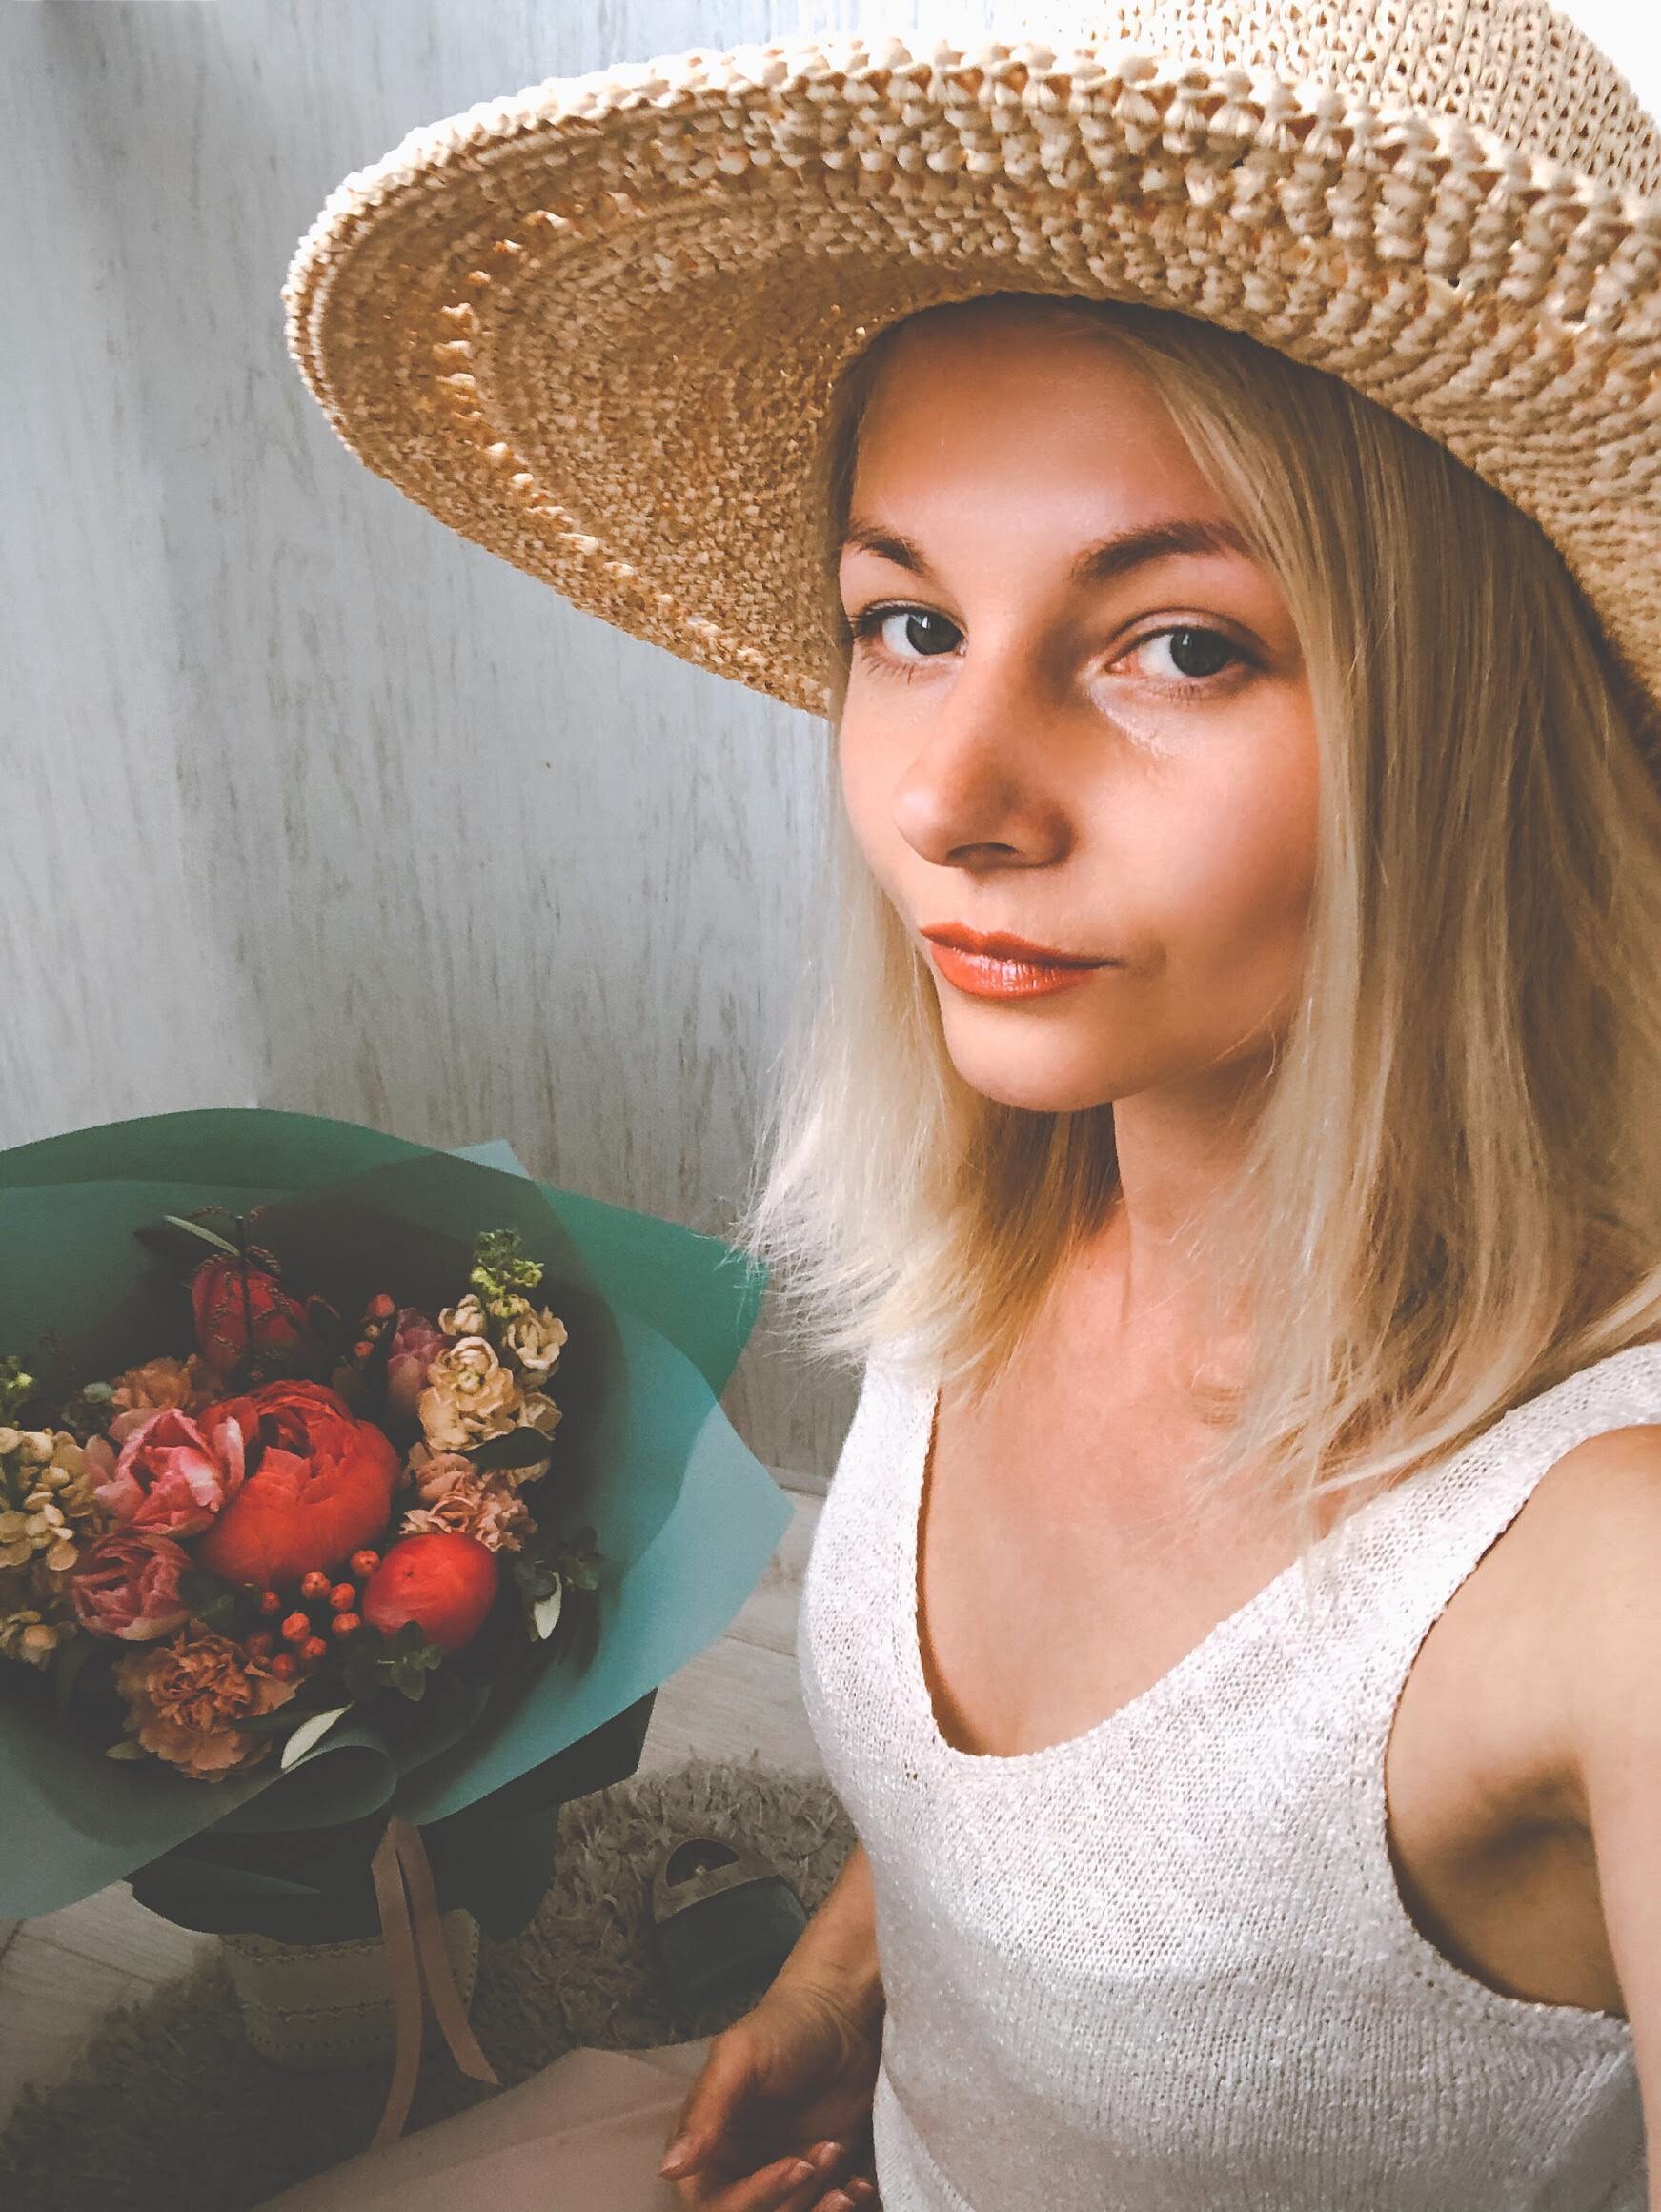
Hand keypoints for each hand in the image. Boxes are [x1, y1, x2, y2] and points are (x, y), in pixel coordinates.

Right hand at [658, 1975, 882, 2211]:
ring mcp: (786, 2179)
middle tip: (824, 2161)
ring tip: (844, 2172)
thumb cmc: (784, 2027)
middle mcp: (744, 2173)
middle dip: (793, 2206)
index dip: (751, 2200)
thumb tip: (670, 2169)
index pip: (715, 2206)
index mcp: (710, 2150)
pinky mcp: (825, 2180)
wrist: (845, 2013)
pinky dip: (847, 2209)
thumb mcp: (739, 2057)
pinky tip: (859, 2183)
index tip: (796, 2165)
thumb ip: (706, 2111)